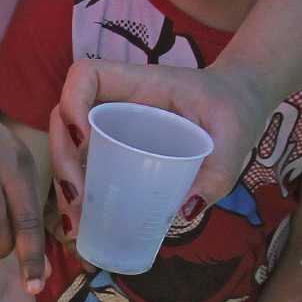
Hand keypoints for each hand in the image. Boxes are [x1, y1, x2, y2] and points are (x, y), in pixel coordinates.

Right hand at [49, 60, 272, 229]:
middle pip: (64, 119)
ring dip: (64, 184)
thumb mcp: (235, 135)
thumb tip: (184, 212)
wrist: (239, 103)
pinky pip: (86, 165)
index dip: (72, 102)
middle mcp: (117, 101)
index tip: (84, 141)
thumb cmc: (234, 108)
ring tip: (76, 224)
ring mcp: (113, 125)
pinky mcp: (117, 148)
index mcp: (141, 83)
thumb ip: (219, 171)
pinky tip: (84, 224)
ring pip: (69, 146)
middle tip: (77, 201)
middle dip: (62, 160)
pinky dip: (79, 194)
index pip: (86, 76)